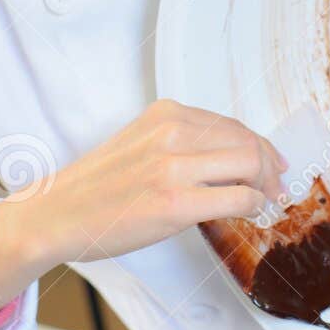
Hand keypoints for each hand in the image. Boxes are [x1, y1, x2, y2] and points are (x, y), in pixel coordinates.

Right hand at [20, 98, 289, 266]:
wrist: (55, 215)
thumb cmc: (96, 188)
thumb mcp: (139, 144)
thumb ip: (181, 143)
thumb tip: (231, 158)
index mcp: (165, 114)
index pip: (231, 124)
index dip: (260, 146)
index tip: (270, 164)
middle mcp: (171, 132)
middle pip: (248, 141)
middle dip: (269, 166)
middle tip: (274, 187)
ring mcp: (172, 167)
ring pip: (250, 164)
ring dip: (265, 186)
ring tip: (263, 201)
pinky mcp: (174, 203)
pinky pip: (238, 198)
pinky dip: (253, 206)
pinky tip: (248, 214)